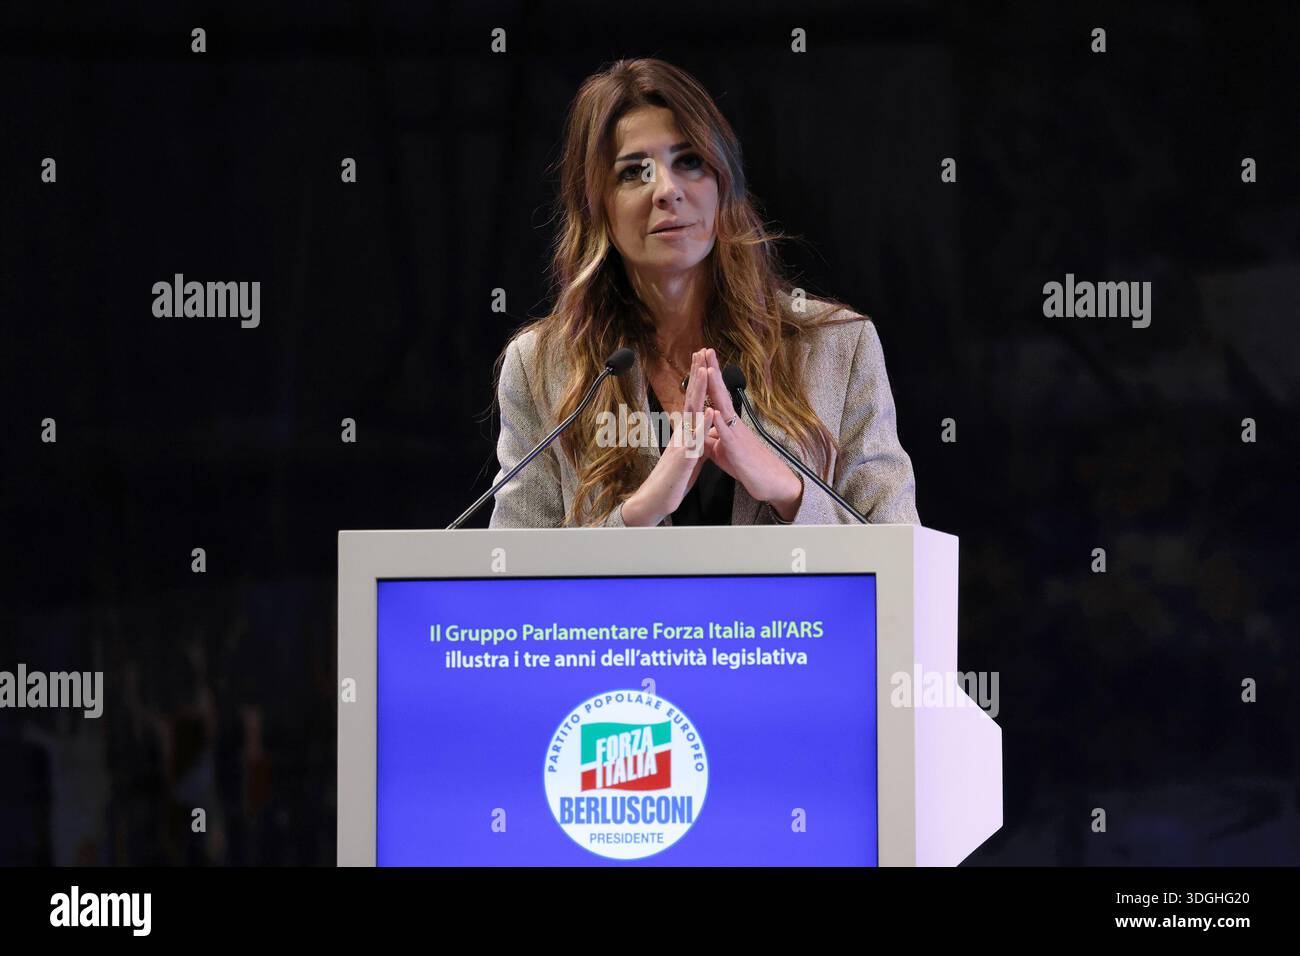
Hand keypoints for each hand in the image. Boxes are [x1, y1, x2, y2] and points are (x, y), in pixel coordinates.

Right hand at [620, 349, 712, 526]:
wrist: (655, 501)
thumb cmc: (673, 480)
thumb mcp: (691, 457)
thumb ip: (698, 441)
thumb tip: (705, 429)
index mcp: (686, 433)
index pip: (693, 402)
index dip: (698, 382)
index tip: (703, 360)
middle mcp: (682, 434)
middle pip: (690, 400)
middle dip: (696, 376)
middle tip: (700, 352)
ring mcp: (682, 445)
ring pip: (691, 414)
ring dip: (697, 393)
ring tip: (703, 372)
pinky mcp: (684, 460)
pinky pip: (694, 442)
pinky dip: (701, 427)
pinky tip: (708, 414)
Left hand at [698, 349, 802, 519]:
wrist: (769, 482)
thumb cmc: (746, 465)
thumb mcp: (722, 450)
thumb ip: (710, 438)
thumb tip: (699, 430)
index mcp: (727, 423)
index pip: (715, 395)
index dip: (707, 378)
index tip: (701, 358)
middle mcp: (733, 423)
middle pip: (720, 393)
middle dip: (712, 372)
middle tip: (705, 350)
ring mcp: (736, 434)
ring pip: (724, 407)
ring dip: (715, 388)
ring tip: (708, 370)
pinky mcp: (737, 449)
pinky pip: (727, 434)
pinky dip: (718, 422)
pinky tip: (712, 410)